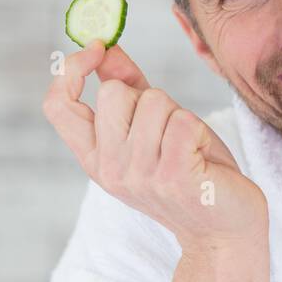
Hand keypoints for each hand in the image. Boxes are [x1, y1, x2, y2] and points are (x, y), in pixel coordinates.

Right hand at [42, 41, 268, 252]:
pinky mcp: (173, 177)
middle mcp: (110, 170)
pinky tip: (203, 159)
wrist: (224, 233)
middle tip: (170, 135)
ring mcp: (140, 176)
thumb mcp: (152, 131)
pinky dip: (200, 131)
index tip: (97, 49)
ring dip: (181, 117)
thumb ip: (127, 88)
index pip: (56, 106)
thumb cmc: (193, 175)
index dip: (71, 70)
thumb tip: (106, 48)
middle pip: (113, 93)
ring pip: (153, 102)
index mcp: (96, 159)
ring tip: (191, 151)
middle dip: (150, 99)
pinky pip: (183, 121)